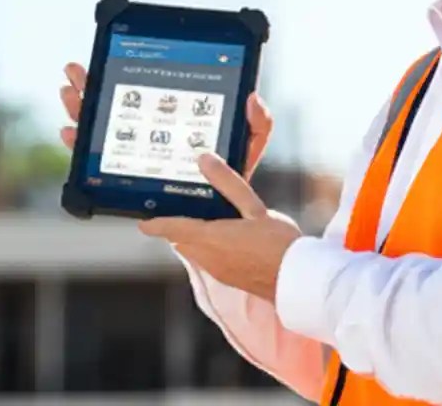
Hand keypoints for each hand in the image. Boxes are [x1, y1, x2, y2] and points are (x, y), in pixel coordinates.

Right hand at [57, 62, 275, 180]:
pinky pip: (98, 161)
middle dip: (92, 84)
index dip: (126, 72)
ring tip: (69, 91)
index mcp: (173, 118)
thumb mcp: (247, 148)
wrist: (218, 220)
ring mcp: (135, 153)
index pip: (146, 89)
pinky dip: (80, 147)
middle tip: (76, 69)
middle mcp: (149, 132)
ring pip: (102, 126)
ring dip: (81, 108)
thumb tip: (253, 99)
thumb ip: (258, 125)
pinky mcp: (126, 177)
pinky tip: (70, 134)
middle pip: (117, 102)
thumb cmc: (231, 177)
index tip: (112, 55)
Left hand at [139, 152, 301, 302]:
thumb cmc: (279, 244)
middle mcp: (208, 257)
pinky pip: (210, 260)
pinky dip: (210, 247)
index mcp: (210, 238)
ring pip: (196, 251)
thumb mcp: (255, 208)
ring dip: (195, 237)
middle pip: (182, 240)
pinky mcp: (230, 278)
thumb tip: (204, 160)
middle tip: (182, 206)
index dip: (156, 223)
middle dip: (179, 227)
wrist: (298, 281)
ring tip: (208, 217)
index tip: (143, 220)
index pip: (172, 229)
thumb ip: (228, 184)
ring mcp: (219, 271)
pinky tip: (229, 237)